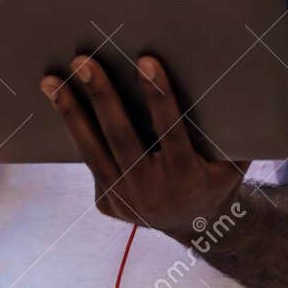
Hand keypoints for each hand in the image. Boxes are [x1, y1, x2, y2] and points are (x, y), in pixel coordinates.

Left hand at [40, 55, 244, 238]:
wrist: (196, 226)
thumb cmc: (217, 176)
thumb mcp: (233, 158)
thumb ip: (232, 128)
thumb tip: (236, 75)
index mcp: (186, 175)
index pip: (170, 128)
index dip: (159, 94)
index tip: (145, 60)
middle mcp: (151, 190)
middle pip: (120, 135)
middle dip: (100, 95)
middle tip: (83, 61)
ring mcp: (124, 200)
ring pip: (92, 150)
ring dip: (70, 112)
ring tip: (51, 81)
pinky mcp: (106, 202)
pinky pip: (91, 161)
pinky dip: (77, 132)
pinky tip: (62, 102)